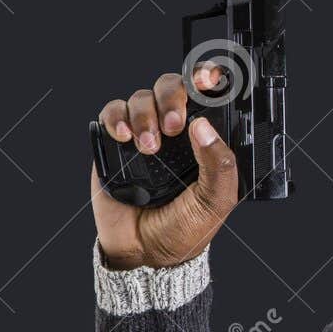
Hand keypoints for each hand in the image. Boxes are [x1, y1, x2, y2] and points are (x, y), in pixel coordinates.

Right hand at [91, 65, 236, 270]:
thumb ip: (219, 165)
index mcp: (205, 140)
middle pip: (172, 87)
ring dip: (145, 116)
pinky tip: (125, 136)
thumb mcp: (215, 201)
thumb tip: (204, 127)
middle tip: (175, 126)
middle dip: (174, 98)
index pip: (209, 99)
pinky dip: (117, 117)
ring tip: (149, 147)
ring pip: (142, 97)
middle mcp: (176, 131)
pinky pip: (113, 112)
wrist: (144, 252)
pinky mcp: (115, 144)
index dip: (209, 81)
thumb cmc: (185, 228)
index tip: (210, 79)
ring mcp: (145, 134)